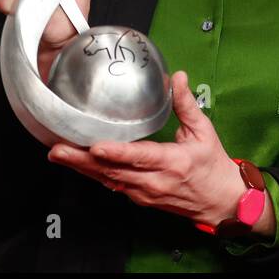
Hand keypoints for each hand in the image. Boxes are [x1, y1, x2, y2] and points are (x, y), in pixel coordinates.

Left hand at [45, 70, 250, 228]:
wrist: (221, 202)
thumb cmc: (212, 166)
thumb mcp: (204, 131)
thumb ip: (186, 104)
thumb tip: (177, 77)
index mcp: (172, 162)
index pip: (140, 157)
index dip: (116, 152)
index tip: (95, 146)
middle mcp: (154, 181)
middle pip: (113, 171)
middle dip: (83, 160)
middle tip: (58, 150)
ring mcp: (144, 193)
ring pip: (108, 180)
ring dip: (82, 168)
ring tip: (58, 154)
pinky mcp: (139, 198)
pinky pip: (112, 185)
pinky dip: (92, 174)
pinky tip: (75, 164)